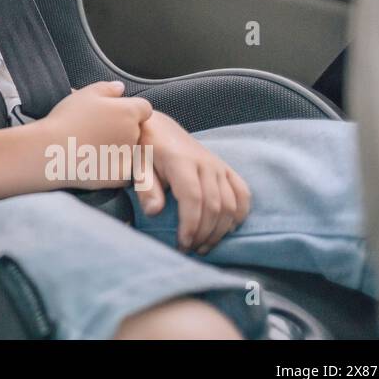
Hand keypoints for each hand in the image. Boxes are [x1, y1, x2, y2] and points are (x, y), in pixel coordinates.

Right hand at [38, 81, 153, 188]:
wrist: (52, 151)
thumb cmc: (67, 119)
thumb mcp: (85, 94)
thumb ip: (107, 88)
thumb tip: (120, 88)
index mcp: (129, 112)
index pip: (144, 108)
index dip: (130, 109)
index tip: (113, 113)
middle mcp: (135, 134)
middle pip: (137, 130)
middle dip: (123, 129)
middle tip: (97, 130)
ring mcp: (128, 156)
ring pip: (129, 150)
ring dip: (118, 148)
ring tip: (91, 146)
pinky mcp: (120, 176)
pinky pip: (121, 170)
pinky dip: (111, 167)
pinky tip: (92, 162)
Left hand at [134, 112, 251, 254]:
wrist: (158, 129)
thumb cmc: (144, 150)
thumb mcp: (136, 165)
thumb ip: (145, 187)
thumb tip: (154, 212)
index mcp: (181, 161)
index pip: (193, 198)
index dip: (190, 225)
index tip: (182, 244)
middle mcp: (205, 163)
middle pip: (214, 206)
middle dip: (204, 233)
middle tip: (190, 249)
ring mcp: (218, 166)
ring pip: (231, 204)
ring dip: (220, 230)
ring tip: (204, 246)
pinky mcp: (226, 169)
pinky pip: (243, 193)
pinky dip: (238, 214)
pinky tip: (226, 230)